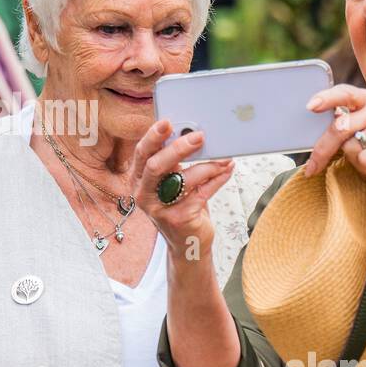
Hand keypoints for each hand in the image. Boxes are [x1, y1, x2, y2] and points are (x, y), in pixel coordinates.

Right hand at [131, 120, 233, 257]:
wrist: (187, 243)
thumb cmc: (179, 206)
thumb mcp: (170, 182)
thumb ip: (174, 162)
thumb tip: (193, 134)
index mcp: (138, 180)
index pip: (142, 153)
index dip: (153, 136)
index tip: (167, 122)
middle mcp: (144, 195)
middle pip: (156, 165)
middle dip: (178, 148)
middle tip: (199, 136)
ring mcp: (160, 209)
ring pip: (183, 179)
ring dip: (208, 165)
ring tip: (223, 158)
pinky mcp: (179, 219)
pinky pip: (202, 192)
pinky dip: (217, 178)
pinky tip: (227, 169)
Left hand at [303, 84, 365, 192]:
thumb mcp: (361, 131)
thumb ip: (342, 125)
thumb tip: (307, 131)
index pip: (344, 93)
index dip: (326, 99)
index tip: (310, 106)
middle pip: (339, 127)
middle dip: (322, 150)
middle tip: (312, 167)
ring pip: (350, 147)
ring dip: (353, 160)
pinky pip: (364, 159)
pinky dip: (365, 169)